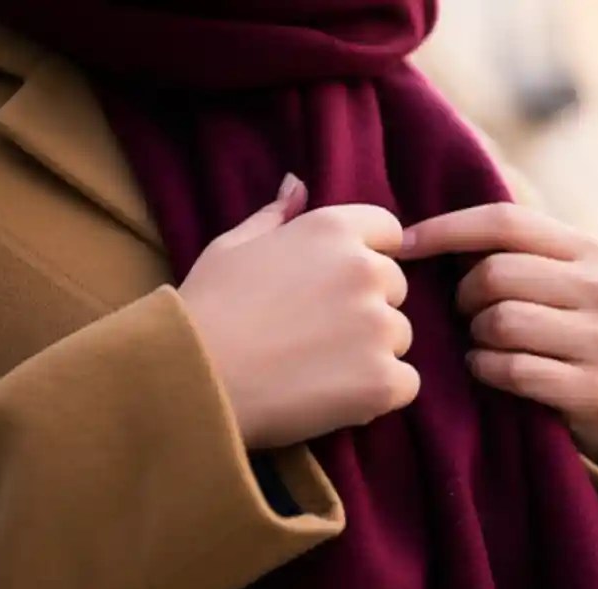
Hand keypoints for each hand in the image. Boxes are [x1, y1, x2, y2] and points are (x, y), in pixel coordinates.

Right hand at [179, 175, 419, 448]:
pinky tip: (336, 397)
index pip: (388, 232)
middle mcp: (365, 270)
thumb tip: (297, 184)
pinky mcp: (383, 379)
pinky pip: (405, 383)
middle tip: (314, 334)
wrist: (192, 379)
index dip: (366, 258)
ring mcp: (379, 326)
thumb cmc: (205, 310)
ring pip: (399, 336)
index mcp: (332, 229)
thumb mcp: (232, 247)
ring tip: (315, 368)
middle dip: (366, 307)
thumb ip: (275, 215)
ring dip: (372, 352)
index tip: (334, 288)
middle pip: (395, 287)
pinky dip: (379, 393)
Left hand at [400, 203, 597, 458]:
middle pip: (495, 274)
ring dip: (475, 338)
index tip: (402, 246)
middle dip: (464, 297)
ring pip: (501, 322)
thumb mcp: (543, 278)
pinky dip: (487, 370)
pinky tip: (488, 370)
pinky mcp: (592, 388)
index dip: (446, 229)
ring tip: (482, 343)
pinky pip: (512, 369)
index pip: (504, 221)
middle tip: (465, 315)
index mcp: (584, 249)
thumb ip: (500, 246)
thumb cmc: (552, 328)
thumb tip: (419, 222)